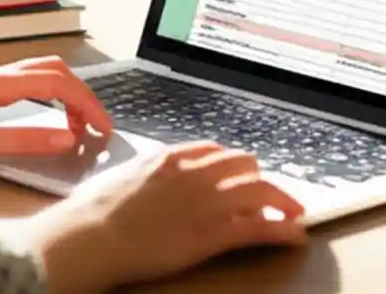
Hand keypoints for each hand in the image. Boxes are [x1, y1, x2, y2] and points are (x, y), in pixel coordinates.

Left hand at [0, 56, 112, 163]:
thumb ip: (23, 141)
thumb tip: (65, 138)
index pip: (58, 82)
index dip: (87, 104)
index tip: (103, 128)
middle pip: (52, 69)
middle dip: (81, 94)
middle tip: (95, 125)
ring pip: (35, 73)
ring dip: (62, 94)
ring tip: (72, 125)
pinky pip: (19, 83)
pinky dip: (42, 96)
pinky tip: (38, 117)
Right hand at [31, 141, 307, 292]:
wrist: (91, 235)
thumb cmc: (91, 212)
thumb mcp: (118, 178)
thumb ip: (140, 174)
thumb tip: (139, 179)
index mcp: (169, 158)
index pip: (212, 150)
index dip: (229, 164)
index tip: (235, 174)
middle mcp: (194, 172)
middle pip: (244, 164)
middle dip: (258, 178)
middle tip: (266, 194)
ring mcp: (207, 201)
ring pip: (260, 189)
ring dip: (282, 200)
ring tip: (293, 212)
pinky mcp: (214, 233)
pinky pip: (260, 227)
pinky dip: (284, 230)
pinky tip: (295, 235)